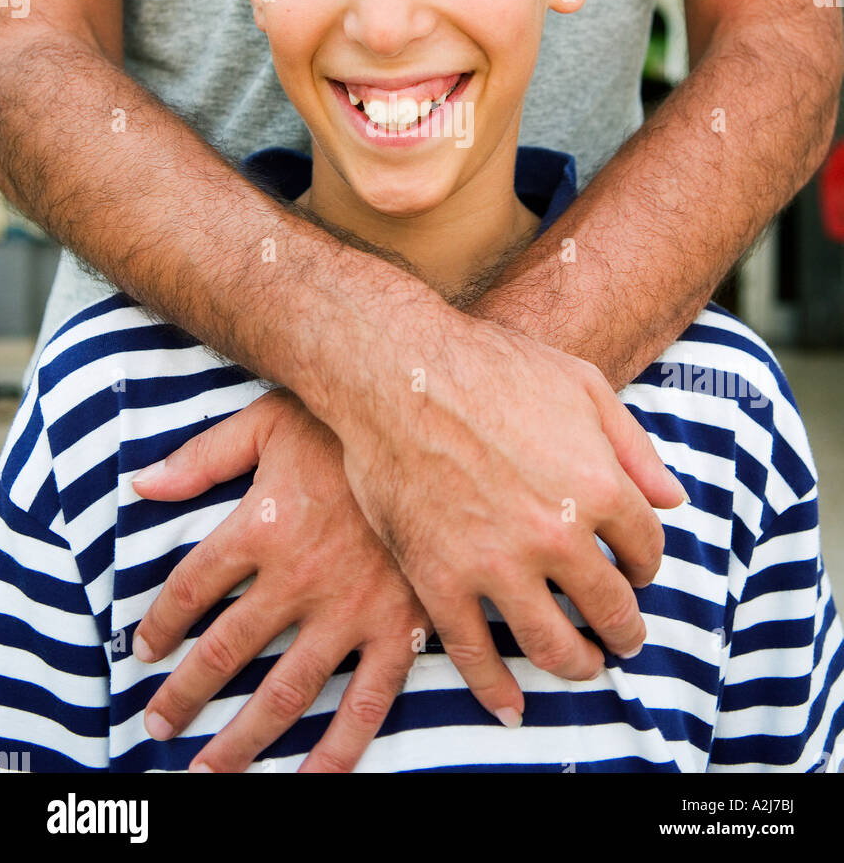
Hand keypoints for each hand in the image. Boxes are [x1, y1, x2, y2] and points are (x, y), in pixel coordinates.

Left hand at [131, 390, 433, 772]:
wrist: (429, 422)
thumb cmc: (344, 423)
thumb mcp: (266, 423)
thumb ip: (203, 457)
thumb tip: (142, 484)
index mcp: (260, 526)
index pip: (190, 590)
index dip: (160, 625)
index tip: (145, 651)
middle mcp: (297, 578)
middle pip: (224, 652)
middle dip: (184, 696)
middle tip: (159, 725)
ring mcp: (350, 610)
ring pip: (284, 692)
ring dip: (242, 738)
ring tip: (209, 768)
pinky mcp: (401, 626)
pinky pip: (366, 704)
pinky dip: (339, 750)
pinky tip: (309, 778)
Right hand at [329, 310, 686, 694]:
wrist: (399, 369)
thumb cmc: (491, 364)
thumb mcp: (581, 383)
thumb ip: (633, 445)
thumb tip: (673, 499)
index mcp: (599, 485)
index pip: (646, 549)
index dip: (645, 563)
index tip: (633, 567)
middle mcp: (557, 535)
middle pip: (610, 608)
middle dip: (624, 629)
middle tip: (623, 637)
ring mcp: (496, 563)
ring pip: (553, 643)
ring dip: (578, 664)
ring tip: (582, 664)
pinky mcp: (440, 579)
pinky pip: (473, 653)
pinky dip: (496, 689)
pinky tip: (511, 706)